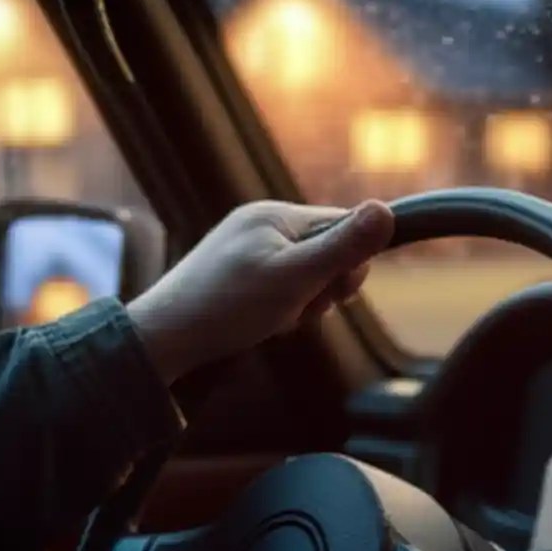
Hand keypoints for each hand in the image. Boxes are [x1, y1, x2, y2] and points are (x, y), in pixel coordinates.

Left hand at [127, 199, 393, 383]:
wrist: (164, 340)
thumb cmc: (229, 306)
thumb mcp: (296, 277)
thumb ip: (342, 247)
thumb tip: (387, 211)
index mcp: (275, 214)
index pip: (342, 225)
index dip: (348, 262)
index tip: (331, 290)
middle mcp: (261, 224)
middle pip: (326, 252)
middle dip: (321, 288)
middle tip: (296, 307)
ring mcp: (247, 249)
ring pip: (305, 276)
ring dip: (301, 303)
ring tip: (273, 318)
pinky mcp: (237, 275)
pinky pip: (282, 288)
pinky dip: (280, 309)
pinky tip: (261, 323)